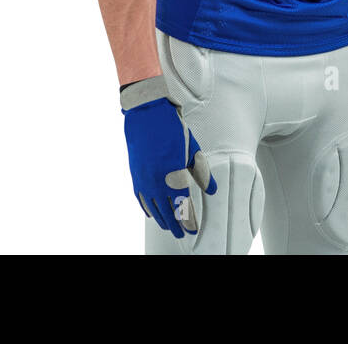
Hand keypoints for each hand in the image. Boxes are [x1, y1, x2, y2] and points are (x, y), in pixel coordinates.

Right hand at [120, 75, 217, 236]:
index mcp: (174, 174)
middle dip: (176, 225)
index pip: (183, 206)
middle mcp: (157, 180)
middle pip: (167, 211)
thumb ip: (202, 171)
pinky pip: (141, 198)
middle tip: (183, 234)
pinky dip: (147, 207)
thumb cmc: (172, 128)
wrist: (146, 113)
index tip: (193, 230)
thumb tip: (212, 190)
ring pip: (153, 207)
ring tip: (169, 227)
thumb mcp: (192, 148)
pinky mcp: (135, 174)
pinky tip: (151, 213)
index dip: (188, 221)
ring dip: (162, 219)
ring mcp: (144, 178)